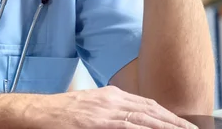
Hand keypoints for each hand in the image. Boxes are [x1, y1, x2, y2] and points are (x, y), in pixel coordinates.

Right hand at [29, 86, 196, 128]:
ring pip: (144, 118)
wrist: (38, 112)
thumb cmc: (61, 114)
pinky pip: (127, 126)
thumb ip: (112, 113)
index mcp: (112, 95)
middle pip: (151, 110)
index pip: (147, 104)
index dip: (167, 114)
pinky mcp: (98, 121)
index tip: (183, 123)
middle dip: (174, 121)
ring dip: (167, 126)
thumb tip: (131, 121)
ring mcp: (106, 110)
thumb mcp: (91, 108)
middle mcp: (112, 99)